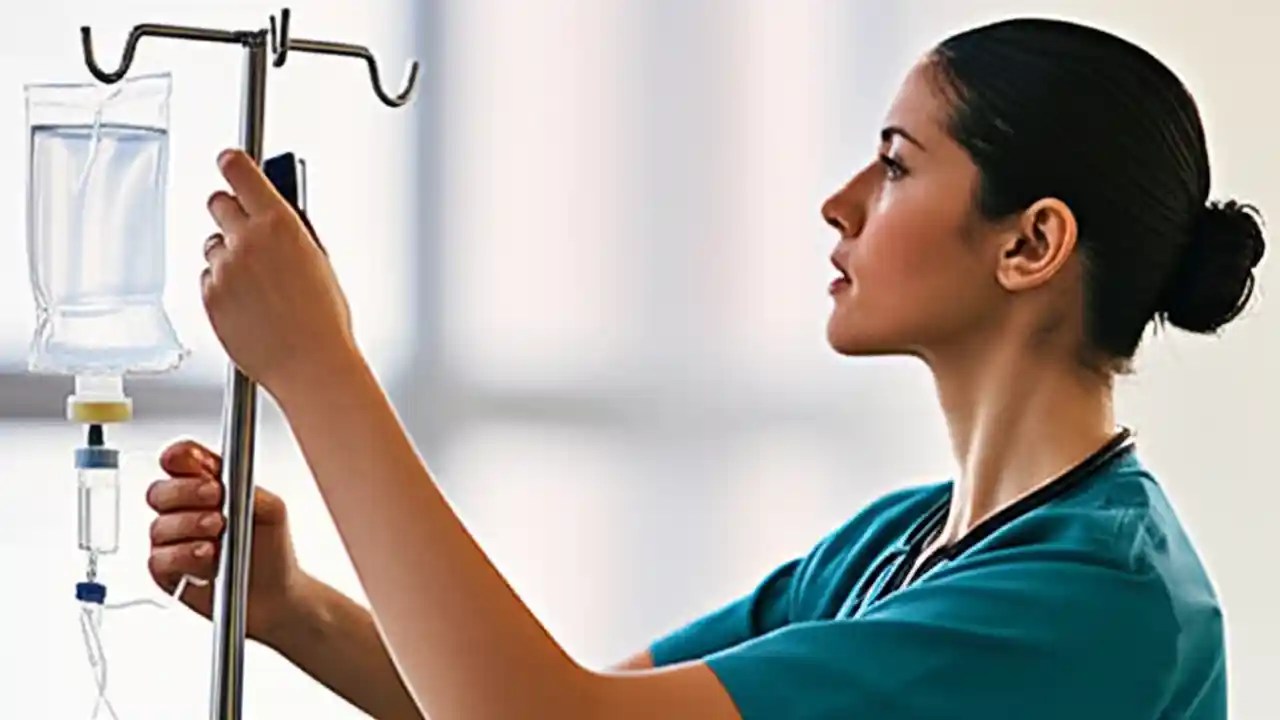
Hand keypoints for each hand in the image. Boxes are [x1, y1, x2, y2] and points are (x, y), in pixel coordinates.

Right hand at [146, 439, 305, 644]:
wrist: (275, 595)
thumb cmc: (271, 549)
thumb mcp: (270, 509)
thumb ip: (245, 487)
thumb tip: (220, 476)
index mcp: (207, 487)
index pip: (180, 461)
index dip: (180, 458)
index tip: (196, 463)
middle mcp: (185, 511)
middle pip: (160, 490)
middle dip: (186, 492)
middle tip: (214, 497)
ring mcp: (173, 541)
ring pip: (159, 526)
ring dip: (190, 526)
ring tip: (218, 533)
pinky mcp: (167, 571)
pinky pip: (159, 559)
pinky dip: (184, 557)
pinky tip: (207, 557)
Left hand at [202, 149, 355, 396]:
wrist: (309, 364)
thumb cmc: (323, 320)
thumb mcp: (318, 261)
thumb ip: (292, 230)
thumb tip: (277, 211)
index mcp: (280, 224)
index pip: (241, 172)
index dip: (234, 163)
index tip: (230, 161)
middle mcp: (247, 240)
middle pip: (219, 202)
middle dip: (230, 209)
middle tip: (244, 225)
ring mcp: (224, 268)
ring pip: (213, 245)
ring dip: (228, 255)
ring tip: (258, 283)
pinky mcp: (210, 295)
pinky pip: (208, 278)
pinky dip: (223, 286)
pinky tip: (249, 304)